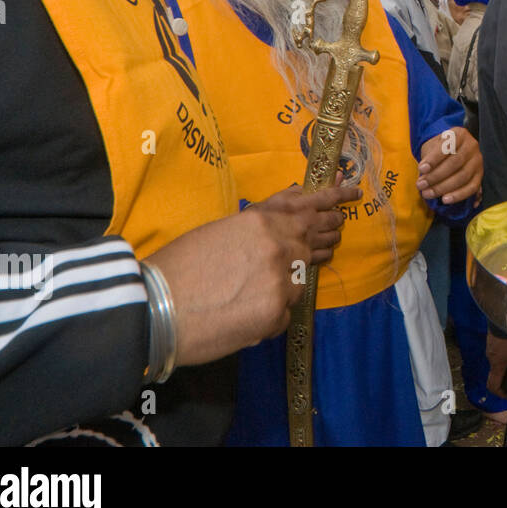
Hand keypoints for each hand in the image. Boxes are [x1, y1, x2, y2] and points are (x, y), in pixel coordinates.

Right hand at [145, 182, 358, 366]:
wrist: (155, 309)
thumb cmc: (179, 266)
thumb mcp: (221, 230)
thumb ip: (260, 219)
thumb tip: (288, 210)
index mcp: (262, 222)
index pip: (309, 206)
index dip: (334, 197)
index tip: (351, 192)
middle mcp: (280, 248)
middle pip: (315, 237)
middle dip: (328, 230)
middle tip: (340, 224)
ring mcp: (283, 283)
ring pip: (302, 275)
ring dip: (305, 267)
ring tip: (314, 257)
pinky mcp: (277, 315)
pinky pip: (286, 310)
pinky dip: (274, 309)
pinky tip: (257, 310)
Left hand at [417, 126, 481, 204]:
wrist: (454, 152)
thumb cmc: (439, 149)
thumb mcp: (432, 145)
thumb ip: (428, 156)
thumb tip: (424, 174)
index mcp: (459, 134)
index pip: (447, 146)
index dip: (434, 159)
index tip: (421, 169)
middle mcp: (472, 146)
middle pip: (455, 163)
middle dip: (436, 176)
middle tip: (420, 185)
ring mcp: (478, 161)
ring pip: (463, 176)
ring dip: (443, 188)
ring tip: (428, 194)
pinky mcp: (480, 175)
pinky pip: (472, 188)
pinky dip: (458, 195)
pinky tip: (445, 200)